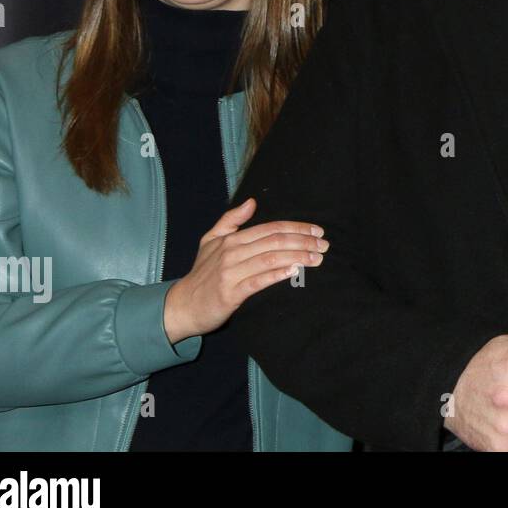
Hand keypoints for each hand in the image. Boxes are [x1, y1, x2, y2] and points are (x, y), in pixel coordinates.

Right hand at [162, 197, 328, 341]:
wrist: (182, 305)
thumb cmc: (202, 273)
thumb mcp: (210, 241)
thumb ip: (231, 220)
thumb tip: (252, 202)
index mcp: (231, 239)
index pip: (270, 228)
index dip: (296, 228)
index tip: (317, 231)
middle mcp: (231, 252)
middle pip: (274, 241)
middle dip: (303, 241)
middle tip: (324, 245)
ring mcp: (230, 272)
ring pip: (270, 259)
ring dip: (297, 257)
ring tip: (317, 258)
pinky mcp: (230, 293)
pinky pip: (257, 281)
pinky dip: (277, 274)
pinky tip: (293, 271)